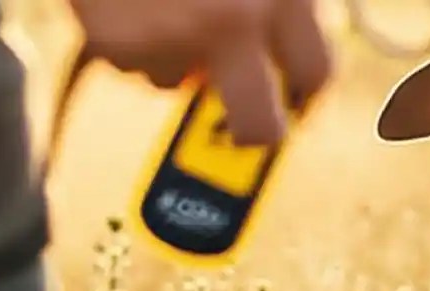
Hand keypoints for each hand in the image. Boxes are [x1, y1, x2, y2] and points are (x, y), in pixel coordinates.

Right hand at [69, 0, 331, 144]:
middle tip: (250, 123)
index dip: (307, 90)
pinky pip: (131, 63)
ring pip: (178, 84)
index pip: (316, 73)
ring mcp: (170, 38)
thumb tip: (290, 61)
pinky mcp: (114, 42)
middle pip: (259, 125)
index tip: (296, 95)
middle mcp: (231, 21)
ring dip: (177, 57)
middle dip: (256, 131)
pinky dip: (131, 36)